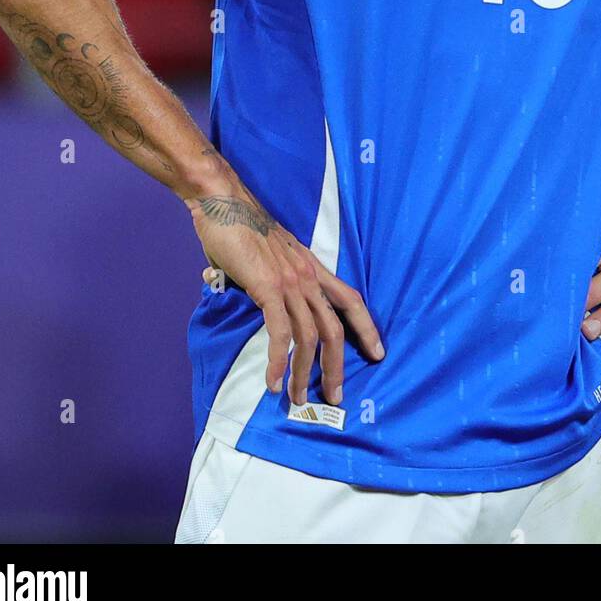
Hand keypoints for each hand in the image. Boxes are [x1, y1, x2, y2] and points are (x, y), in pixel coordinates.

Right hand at [185, 187, 384, 407]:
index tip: (378, 353)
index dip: (367, 328)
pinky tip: (273, 381)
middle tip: (335, 396)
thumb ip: (262, 279)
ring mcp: (290, 282)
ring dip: (305, 373)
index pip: (350, 299)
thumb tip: (240, 291)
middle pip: (335, 329)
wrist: (222, 201)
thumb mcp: (266, 255)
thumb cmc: (237, 226)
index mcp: (311, 267)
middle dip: (337, 367)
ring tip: (299, 399)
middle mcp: (307, 276)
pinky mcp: (268, 288)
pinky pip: (279, 333)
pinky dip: (278, 361)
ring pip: (310, 337)